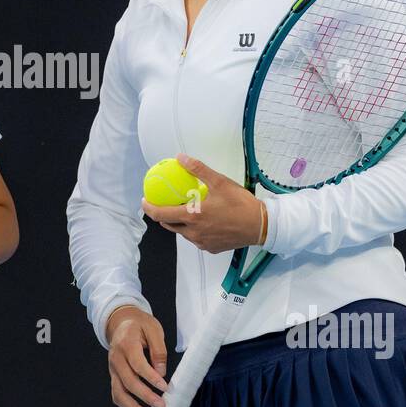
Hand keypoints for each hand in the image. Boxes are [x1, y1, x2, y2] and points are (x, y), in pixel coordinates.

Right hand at [105, 305, 168, 406]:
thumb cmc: (139, 325)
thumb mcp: (153, 329)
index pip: (138, 365)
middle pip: (128, 381)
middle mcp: (116, 358)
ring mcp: (113, 368)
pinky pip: (116, 393)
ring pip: (119, 391)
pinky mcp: (114, 375)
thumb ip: (158, 350)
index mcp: (126, 344)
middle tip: (161, 405)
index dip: (151, 378)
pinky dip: (126, 405)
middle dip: (145, 395)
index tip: (165, 387)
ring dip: (133, 406)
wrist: (120, 322)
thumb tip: (161, 372)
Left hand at [140, 152, 265, 253]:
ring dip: (179, 223)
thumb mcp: (219, 182)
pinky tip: (202, 221)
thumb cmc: (241, 204)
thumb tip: (181, 158)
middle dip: (162, 216)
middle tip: (163, 204)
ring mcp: (202, 243)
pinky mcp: (211, 248)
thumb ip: (198, 169)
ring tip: (184, 210)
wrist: (260, 225)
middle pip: (169, 226)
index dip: (149, 208)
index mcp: (193, 217)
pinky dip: (194, 230)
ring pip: (183, 233)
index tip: (145, 201)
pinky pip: (196, 239)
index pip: (161, 215)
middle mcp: (194, 233)